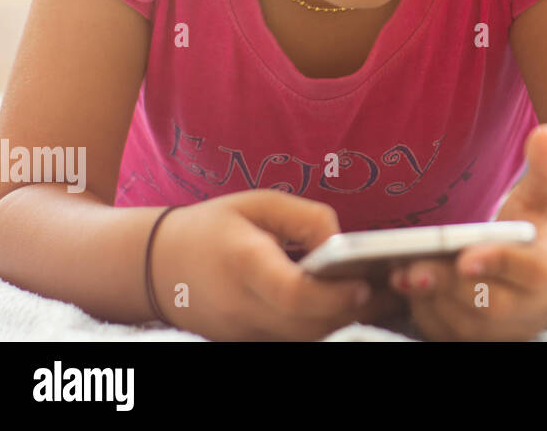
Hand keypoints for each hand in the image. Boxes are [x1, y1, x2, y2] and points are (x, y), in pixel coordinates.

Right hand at [150, 190, 389, 339]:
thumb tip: (341, 244)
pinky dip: (321, 326)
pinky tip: (344, 305)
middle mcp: (241, 307)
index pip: (293, 294)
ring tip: (378, 295)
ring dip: (342, 320)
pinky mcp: (245, 343)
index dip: (334, 294)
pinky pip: (292, 341)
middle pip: (308, 324)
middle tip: (390, 288)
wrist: (156, 265)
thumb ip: (307, 219)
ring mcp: (241, 333)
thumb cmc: (214, 226)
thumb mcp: (259, 204)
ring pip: (304, 338)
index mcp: (243, 264)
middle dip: (352, 310)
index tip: (365, 281)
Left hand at [390, 124, 546, 339]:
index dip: (500, 264)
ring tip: (400, 272)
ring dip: (430, 300)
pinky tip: (405, 285)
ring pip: (465, 323)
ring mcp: (506, 331)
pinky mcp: (480, 340)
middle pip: (492, 306)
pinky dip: (424, 312)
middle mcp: (532, 307)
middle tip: (412, 268)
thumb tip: (545, 134)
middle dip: (449, 286)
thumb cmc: (540, 226)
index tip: (466, 256)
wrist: (545, 273)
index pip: (532, 271)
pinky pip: (448, 333)